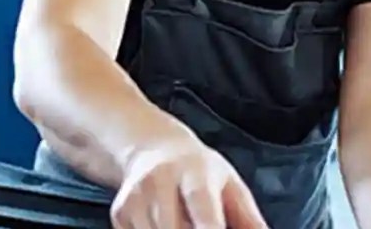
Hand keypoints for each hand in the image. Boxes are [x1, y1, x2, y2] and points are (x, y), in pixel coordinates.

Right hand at [111, 136, 267, 228]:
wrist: (151, 148)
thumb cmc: (200, 173)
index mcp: (195, 175)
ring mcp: (136, 198)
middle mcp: (160, 182)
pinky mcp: (119, 213)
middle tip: (199, 225)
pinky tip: (166, 224)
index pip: (202, 209)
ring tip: (187, 221)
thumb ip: (250, 221)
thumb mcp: (230, 188)